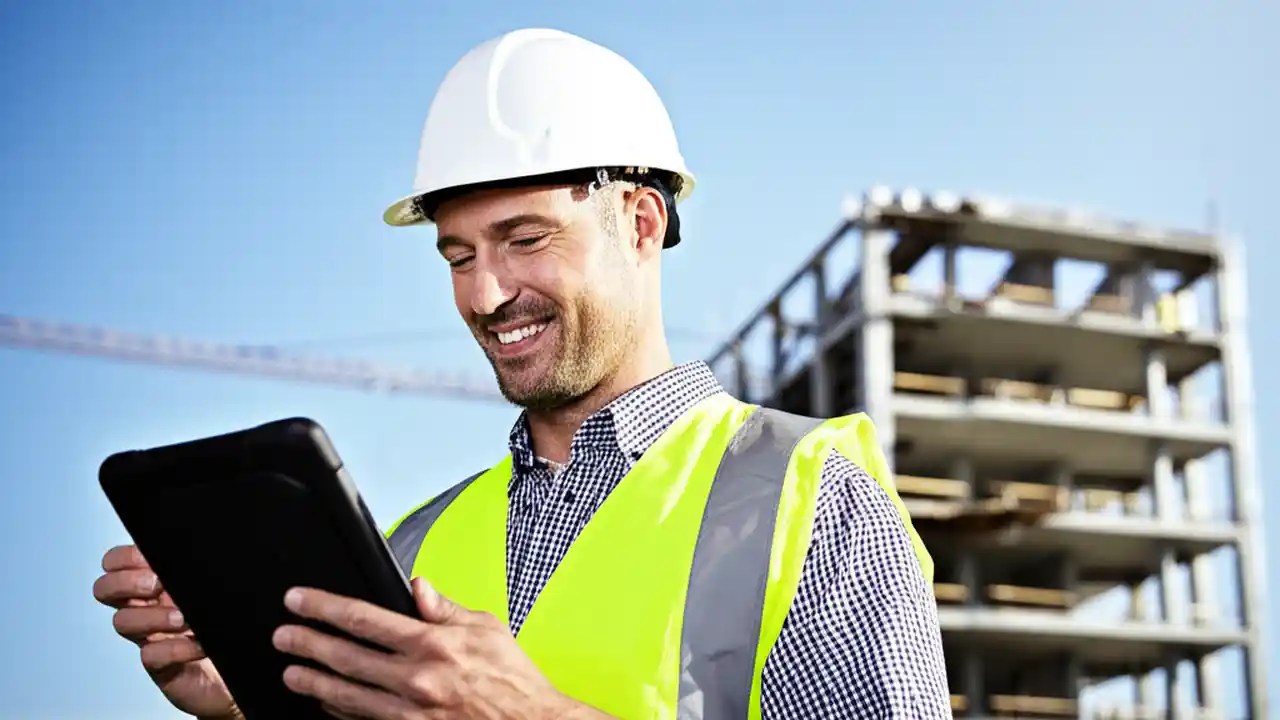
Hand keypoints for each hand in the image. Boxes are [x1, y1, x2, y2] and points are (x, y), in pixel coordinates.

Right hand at [92, 545, 241, 719]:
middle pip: (105, 588)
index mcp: (155, 583)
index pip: (117, 561)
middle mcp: (146, 608)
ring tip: (186, 619)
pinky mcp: (160, 666)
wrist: (239, 668)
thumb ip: (205, 566)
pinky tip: (201, 645)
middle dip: (126, 583)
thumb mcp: (216, 586)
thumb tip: (208, 543)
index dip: (125, 557)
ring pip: (122, 621)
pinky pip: (150, 655)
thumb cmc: (226, 622)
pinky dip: (176, 648)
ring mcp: (150, 636)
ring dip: (153, 616)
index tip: (154, 559)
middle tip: (157, 586)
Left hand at [272, 577, 609, 718]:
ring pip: (347, 695)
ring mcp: (409, 712)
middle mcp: (416, 679)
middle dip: (307, 643)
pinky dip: (340, 712)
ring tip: (291, 672)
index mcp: (432, 644)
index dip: (325, 607)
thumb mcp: (486, 628)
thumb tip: (418, 587)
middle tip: (282, 635)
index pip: (364, 618)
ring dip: (313, 681)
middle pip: (345, 657)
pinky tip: (325, 703)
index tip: (300, 599)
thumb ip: (446, 608)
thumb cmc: (513, 680)